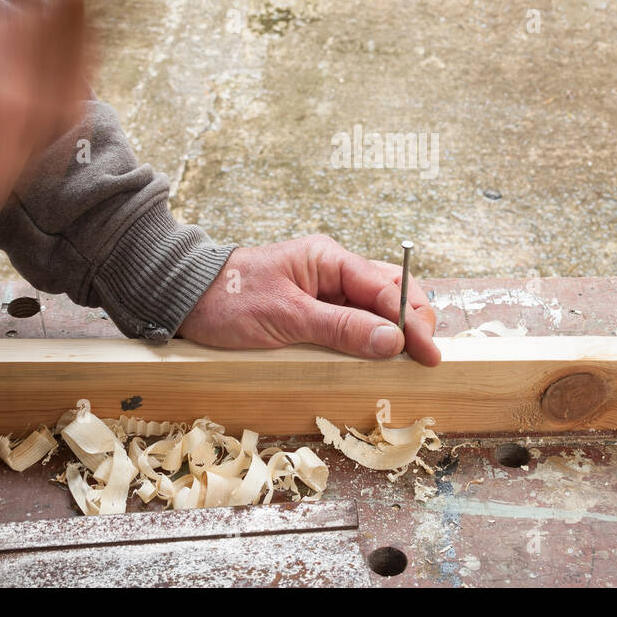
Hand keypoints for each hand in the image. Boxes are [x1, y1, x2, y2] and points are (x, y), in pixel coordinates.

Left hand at [177, 235, 441, 365]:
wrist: (186, 298)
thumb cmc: (230, 300)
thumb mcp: (287, 318)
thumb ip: (341, 329)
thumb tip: (393, 341)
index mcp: (330, 259)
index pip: (386, 288)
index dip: (412, 322)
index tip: (430, 353)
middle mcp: (334, 269)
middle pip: (392, 291)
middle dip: (414, 321)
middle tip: (426, 357)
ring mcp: (326, 288)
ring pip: (379, 305)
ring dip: (398, 329)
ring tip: (413, 357)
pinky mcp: (316, 307)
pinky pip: (357, 318)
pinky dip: (375, 335)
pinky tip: (383, 353)